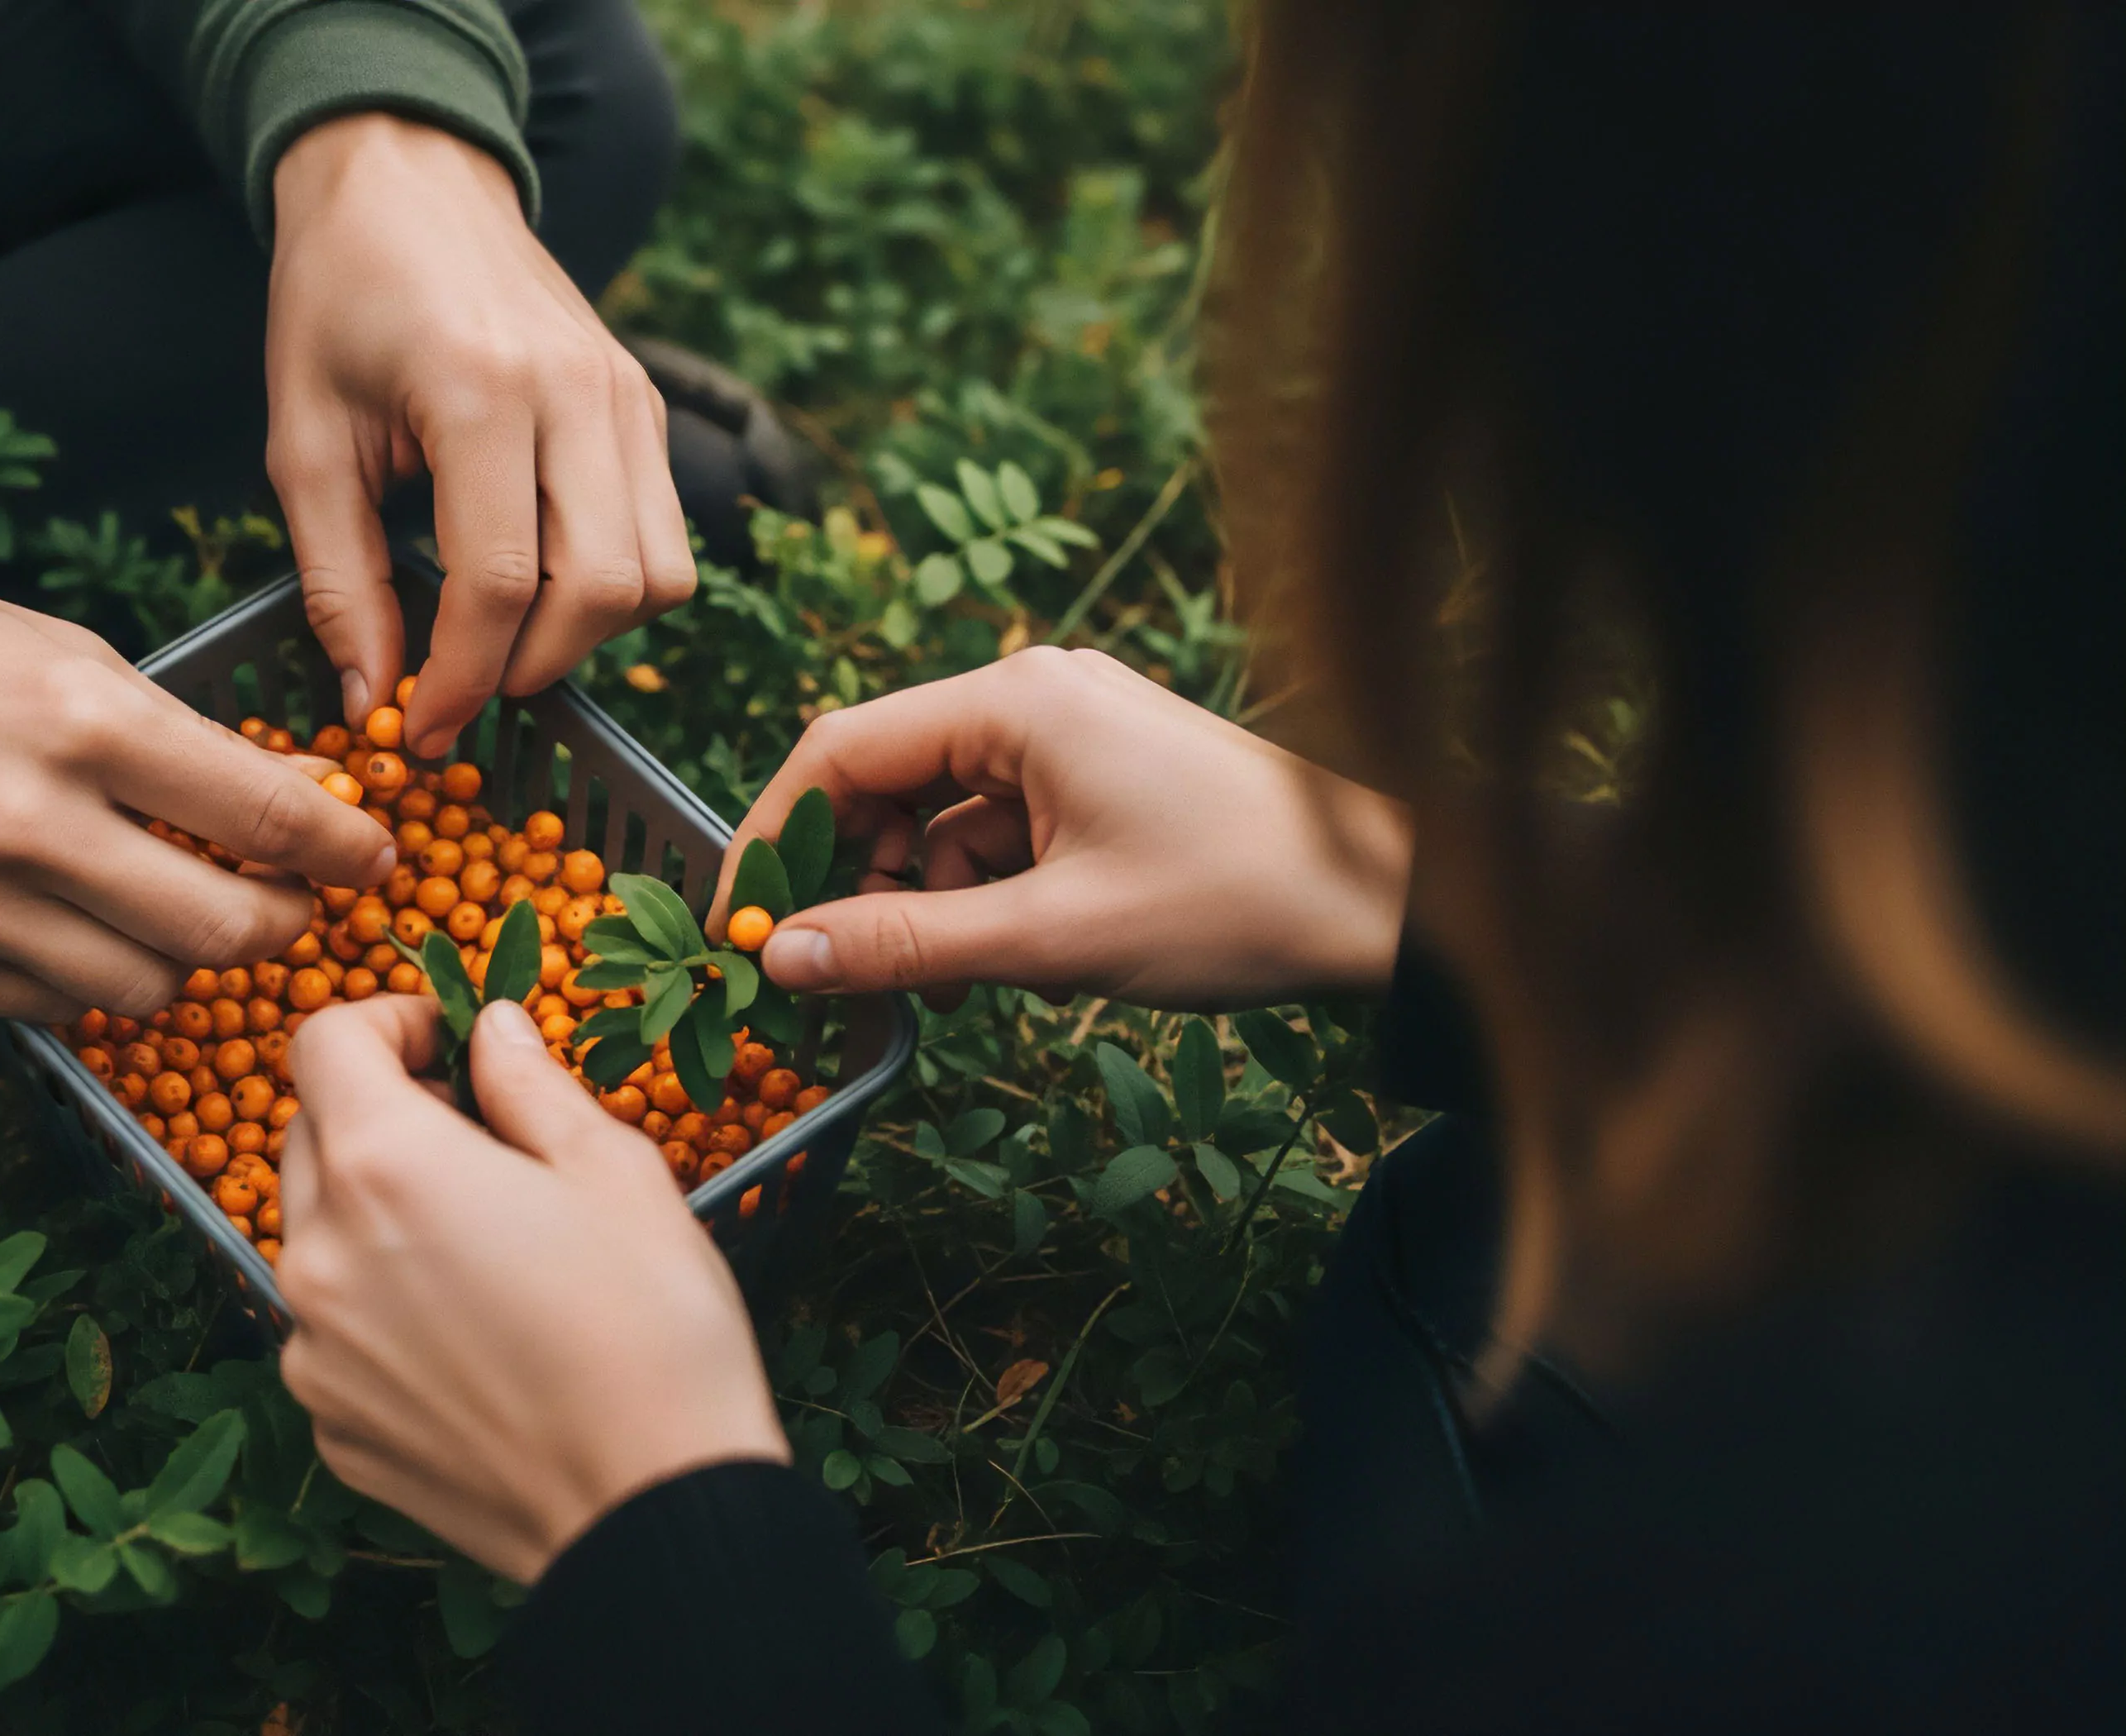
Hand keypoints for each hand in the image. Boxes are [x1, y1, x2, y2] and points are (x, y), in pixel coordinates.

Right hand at [0, 553, 397, 1017]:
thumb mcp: (54, 647)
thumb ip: (164, 736)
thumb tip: (280, 801)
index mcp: (81, 719)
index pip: (269, 815)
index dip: (345, 849)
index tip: (371, 857)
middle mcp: (31, 823)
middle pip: (224, 929)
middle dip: (285, 926)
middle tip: (291, 905)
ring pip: (146, 989)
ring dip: (185, 962)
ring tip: (178, 916)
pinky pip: (53, 1005)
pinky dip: (89, 978)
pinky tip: (81, 928)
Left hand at [267, 113, 694, 757]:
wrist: (408, 179)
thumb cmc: (338, 302)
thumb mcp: (303, 441)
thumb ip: (338, 578)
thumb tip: (372, 699)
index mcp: (480, 391)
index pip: (501, 582)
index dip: (462, 680)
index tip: (419, 730)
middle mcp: (577, 392)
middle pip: (602, 591)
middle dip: (529, 668)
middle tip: (460, 690)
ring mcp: (628, 395)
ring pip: (658, 575)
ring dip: (585, 636)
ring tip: (501, 641)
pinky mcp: (648, 403)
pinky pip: (664, 535)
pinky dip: (612, 587)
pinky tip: (538, 585)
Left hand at [277, 995, 786, 1584]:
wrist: (650, 1511)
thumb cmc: (652, 1329)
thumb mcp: (612, 1170)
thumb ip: (528, 1083)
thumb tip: (488, 1029)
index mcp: (383, 1166)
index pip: (322, 1042)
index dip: (385, 1021)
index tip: (446, 1044)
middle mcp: (317, 1253)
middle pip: (310, 1136)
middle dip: (380, 1115)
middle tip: (481, 1143)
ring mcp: (313, 1349)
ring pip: (316, 1238)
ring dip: (375, 1217)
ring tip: (483, 1252)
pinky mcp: (330, 1425)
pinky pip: (332, 1333)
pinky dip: (380, 1312)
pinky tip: (472, 1339)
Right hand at [722, 647, 1412, 1010]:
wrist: (1394, 901)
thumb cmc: (1241, 900)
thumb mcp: (1055, 937)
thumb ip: (907, 945)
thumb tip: (783, 959)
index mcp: (1016, 699)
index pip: (840, 750)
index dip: (776, 839)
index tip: (742, 926)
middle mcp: (1034, 694)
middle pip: (885, 780)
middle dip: (856, 879)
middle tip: (847, 974)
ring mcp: (1071, 732)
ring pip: (940, 816)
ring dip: (927, 899)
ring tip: (958, 982)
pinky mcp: (1100, 775)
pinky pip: (998, 829)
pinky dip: (986, 894)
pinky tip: (1012, 963)